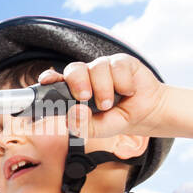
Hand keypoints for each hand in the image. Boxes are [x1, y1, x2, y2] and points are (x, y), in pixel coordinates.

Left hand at [38, 54, 169, 141]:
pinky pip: (117, 66)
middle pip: (74, 69)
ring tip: (109, 103)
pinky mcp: (121, 63)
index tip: (46, 81)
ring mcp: (102, 68)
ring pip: (96, 68)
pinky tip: (127, 91)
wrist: (146, 114)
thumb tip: (75, 112)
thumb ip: (82, 126)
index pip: (55, 80)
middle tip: (85, 97)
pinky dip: (123, 83)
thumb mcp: (97, 130)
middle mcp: (85, 77)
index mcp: (73, 91)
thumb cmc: (116, 119)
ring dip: (104, 88)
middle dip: (78, 83)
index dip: (49, 78)